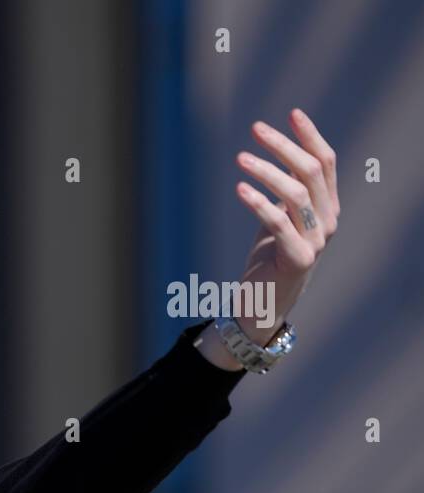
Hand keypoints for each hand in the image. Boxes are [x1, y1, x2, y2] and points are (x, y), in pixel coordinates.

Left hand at [233, 108, 339, 333]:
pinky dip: (258, 202)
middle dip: (283, 146)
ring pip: (296, 193)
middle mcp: (327, 220)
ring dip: (266, 171)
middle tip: (255, 129)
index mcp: (326, 206)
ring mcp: (316, 240)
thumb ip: (285, 191)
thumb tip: (279, 154)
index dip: (309, 136)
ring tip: (239, 158)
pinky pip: (279, 222)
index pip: (325, 163)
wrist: (263, 304)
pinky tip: (239, 188)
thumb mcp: (279, 217)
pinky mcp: (297, 258)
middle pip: (311, 172)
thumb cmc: (270, 258)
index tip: (291, 113)